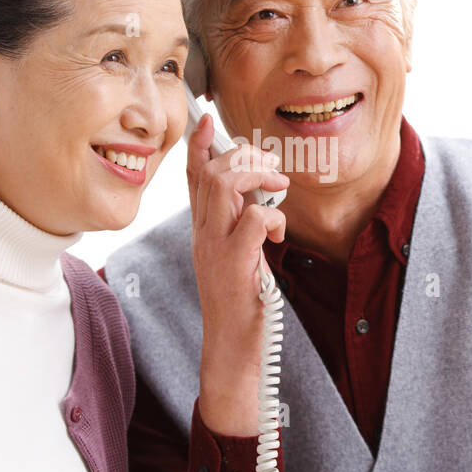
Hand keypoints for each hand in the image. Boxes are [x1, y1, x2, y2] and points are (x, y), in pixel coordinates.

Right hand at [186, 113, 288, 436]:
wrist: (232, 353)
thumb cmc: (240, 308)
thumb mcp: (239, 259)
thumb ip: (241, 229)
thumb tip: (260, 202)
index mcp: (202, 233)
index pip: (193, 179)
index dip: (199, 146)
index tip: (207, 118)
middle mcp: (203, 237)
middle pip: (211, 174)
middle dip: (243, 157)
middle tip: (271, 167)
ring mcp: (215, 251)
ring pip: (225, 188)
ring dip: (257, 178)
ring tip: (277, 188)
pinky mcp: (234, 267)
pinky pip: (251, 222)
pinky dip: (271, 217)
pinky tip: (278, 232)